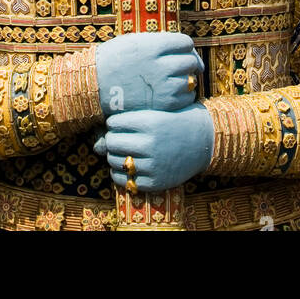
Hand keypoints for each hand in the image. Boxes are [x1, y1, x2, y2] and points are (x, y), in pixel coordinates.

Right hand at [94, 32, 203, 114]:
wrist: (96, 85)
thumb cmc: (115, 60)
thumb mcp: (136, 41)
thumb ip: (160, 43)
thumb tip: (182, 48)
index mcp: (155, 46)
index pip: (185, 43)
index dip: (186, 47)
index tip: (183, 52)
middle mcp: (162, 66)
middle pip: (191, 62)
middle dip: (189, 63)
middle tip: (183, 67)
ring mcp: (163, 87)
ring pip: (191, 81)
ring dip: (187, 80)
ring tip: (176, 81)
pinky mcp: (163, 105)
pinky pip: (186, 99)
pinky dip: (184, 96)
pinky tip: (173, 94)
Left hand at [95, 104, 214, 191]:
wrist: (202, 140)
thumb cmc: (173, 122)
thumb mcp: (153, 116)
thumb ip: (125, 125)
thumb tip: (97, 144)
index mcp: (149, 122)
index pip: (113, 123)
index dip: (114, 123)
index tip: (121, 125)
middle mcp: (150, 144)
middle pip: (112, 143)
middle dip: (112, 141)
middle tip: (120, 140)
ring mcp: (153, 164)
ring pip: (116, 162)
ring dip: (114, 158)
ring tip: (124, 153)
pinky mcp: (155, 182)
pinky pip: (126, 182)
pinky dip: (121, 176)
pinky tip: (128, 168)